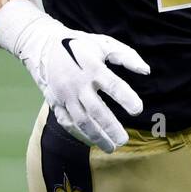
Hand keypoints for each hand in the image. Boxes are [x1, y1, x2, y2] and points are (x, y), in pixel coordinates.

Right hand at [0, 0, 148, 151]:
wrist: (44, 46)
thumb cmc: (80, 45)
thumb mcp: (104, 44)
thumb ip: (126, 56)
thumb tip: (146, 71)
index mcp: (92, 67)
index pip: (112, 85)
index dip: (125, 98)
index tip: (138, 110)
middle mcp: (78, 83)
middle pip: (96, 109)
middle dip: (110, 126)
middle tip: (124, 140)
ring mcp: (65, 95)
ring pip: (81, 120)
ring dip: (96, 136)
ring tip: (111, 147)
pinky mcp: (55, 102)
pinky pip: (67, 122)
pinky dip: (79, 134)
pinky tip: (92, 141)